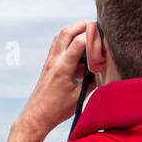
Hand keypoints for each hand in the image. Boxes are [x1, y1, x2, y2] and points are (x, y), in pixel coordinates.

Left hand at [2, 21, 92, 141]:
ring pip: (60, 36)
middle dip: (82, 25)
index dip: (93, 36)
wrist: (37, 116)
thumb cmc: (57, 109)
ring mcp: (50, 61)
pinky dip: (67, 40)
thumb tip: (103, 70)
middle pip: (67, 31)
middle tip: (96, 28)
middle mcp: (54, 60)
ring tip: (87, 34)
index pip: (79, 41)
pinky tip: (77, 48)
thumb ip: (92, 81)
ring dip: (74, 30)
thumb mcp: (79, 96)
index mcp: (63, 67)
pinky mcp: (48, 64)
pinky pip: (57, 44)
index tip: (103, 37)